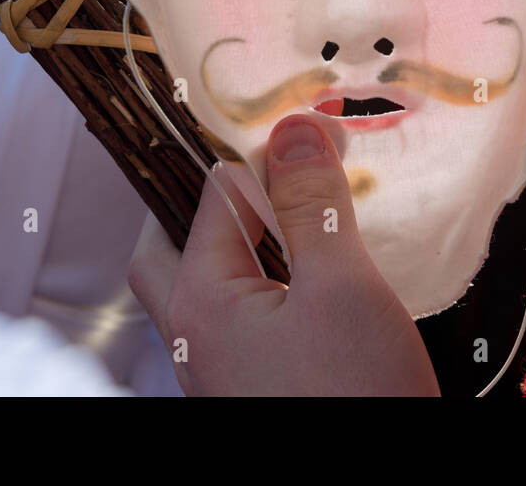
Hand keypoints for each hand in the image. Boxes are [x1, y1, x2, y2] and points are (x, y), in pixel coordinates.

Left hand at [128, 114, 438, 395]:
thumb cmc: (355, 396)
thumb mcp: (342, 286)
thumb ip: (312, 205)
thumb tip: (292, 130)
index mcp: (199, 304)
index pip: (210, 199)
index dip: (257, 154)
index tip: (304, 130)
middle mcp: (194, 340)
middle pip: (170, 251)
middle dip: (201, 203)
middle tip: (244, 167)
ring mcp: (220, 373)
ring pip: (207, 289)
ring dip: (237, 245)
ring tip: (286, 213)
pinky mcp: (256, 391)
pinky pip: (241, 324)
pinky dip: (264, 286)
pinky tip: (310, 281)